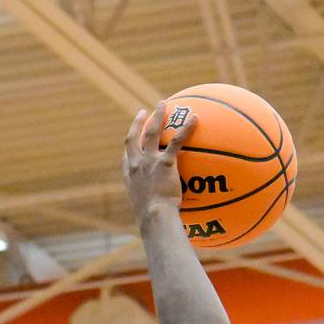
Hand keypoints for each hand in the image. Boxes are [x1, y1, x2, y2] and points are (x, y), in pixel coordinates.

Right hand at [122, 100, 193, 223]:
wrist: (153, 217)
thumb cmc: (153, 220)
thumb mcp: (148, 212)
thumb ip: (155, 206)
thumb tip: (166, 216)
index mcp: (130, 175)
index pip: (127, 156)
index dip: (131, 145)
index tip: (133, 137)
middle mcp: (136, 164)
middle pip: (135, 136)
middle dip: (139, 122)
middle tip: (144, 112)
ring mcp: (149, 161)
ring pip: (152, 132)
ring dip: (157, 116)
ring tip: (163, 103)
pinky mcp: (164, 163)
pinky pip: (177, 141)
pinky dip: (186, 128)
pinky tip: (195, 119)